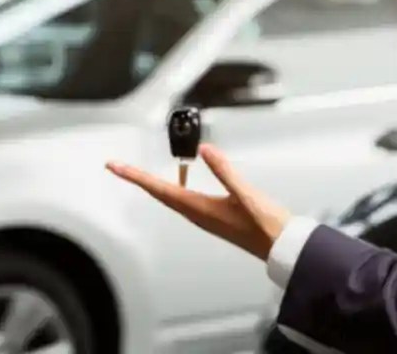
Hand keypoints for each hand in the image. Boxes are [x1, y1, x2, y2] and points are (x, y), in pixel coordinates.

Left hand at [106, 143, 291, 260]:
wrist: (280, 246)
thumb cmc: (265, 224)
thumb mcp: (245, 193)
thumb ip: (224, 170)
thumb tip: (204, 150)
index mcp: (200, 209)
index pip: (160, 189)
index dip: (136, 176)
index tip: (116, 167)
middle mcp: (197, 214)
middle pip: (159, 193)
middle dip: (137, 179)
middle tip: (117, 167)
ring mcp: (204, 217)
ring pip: (171, 198)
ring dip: (153, 184)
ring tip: (138, 173)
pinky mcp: (213, 216)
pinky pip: (184, 201)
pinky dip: (173, 189)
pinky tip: (180, 182)